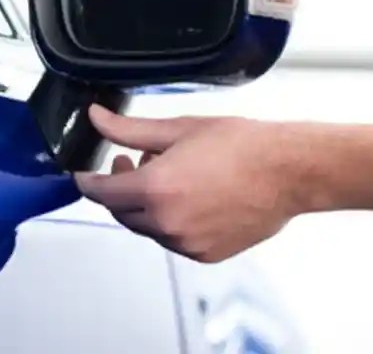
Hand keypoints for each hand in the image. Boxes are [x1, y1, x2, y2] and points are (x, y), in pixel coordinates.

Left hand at [74, 105, 318, 262]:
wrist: (289, 171)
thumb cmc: (242, 146)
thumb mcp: (178, 129)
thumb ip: (130, 129)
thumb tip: (97, 119)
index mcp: (155, 190)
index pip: (101, 193)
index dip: (88, 182)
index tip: (84, 175)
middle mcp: (167, 223)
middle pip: (121, 213)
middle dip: (119, 189)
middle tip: (130, 163)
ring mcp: (187, 243)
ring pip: (148, 228)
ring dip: (147, 205)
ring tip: (169, 174)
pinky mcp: (206, 254)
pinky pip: (174, 240)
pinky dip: (171, 221)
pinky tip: (189, 196)